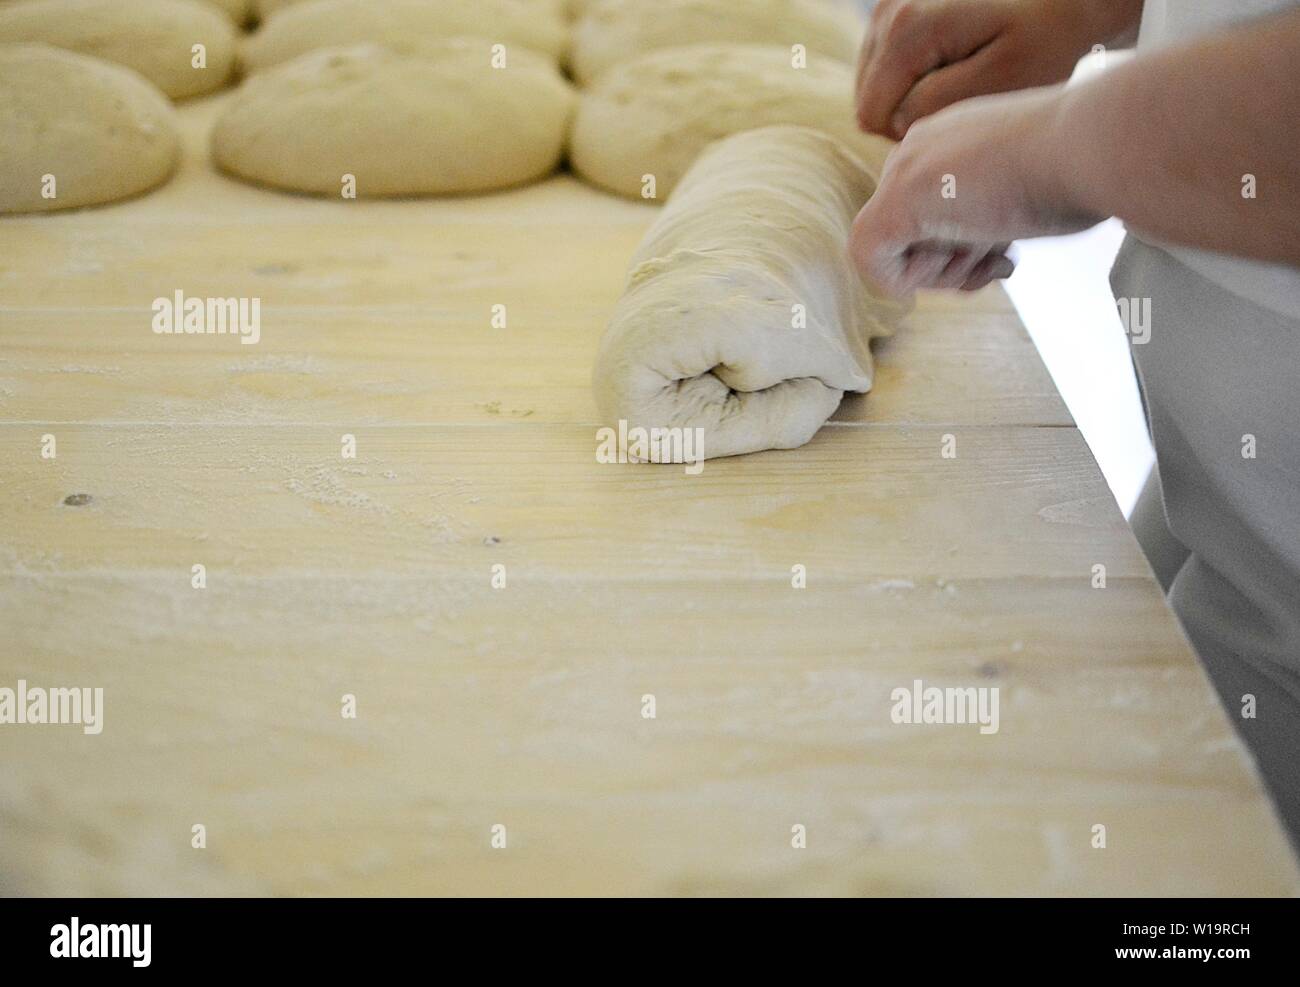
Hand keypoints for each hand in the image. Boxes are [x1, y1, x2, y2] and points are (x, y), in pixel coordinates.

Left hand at [850, 85, 1103, 295]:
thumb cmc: (1084, 169)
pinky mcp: (897, 202)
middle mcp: (923, 148)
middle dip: (950, 266)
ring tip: (992, 258)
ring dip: (943, 274)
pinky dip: (907, 281)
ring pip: (893, 249)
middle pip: (910, 233)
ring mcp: (906, 172)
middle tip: (994, 261)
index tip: (1001, 259)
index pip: (933, 212)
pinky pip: (868, 257)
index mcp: (954, 141)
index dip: (960, 250)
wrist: (1096, 145)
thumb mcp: (1035, 189)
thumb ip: (1000, 213)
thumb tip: (991, 251)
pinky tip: (961, 269)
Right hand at [856, 0, 1144, 138]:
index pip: (874, 118)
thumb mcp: (999, 82)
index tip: (964, 116)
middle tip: (969, 100)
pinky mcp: (896, 12)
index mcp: (905, 29)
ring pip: (876, 89)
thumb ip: (934, 106)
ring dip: (916, 95)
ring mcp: (887, 9)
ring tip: (966, 79)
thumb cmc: (1048, 40)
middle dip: (913, 112)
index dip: (914, 132)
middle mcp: (886, 12)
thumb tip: (893, 123)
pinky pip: (887, 71)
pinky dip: (919, 77)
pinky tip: (956, 66)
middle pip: (871, 103)